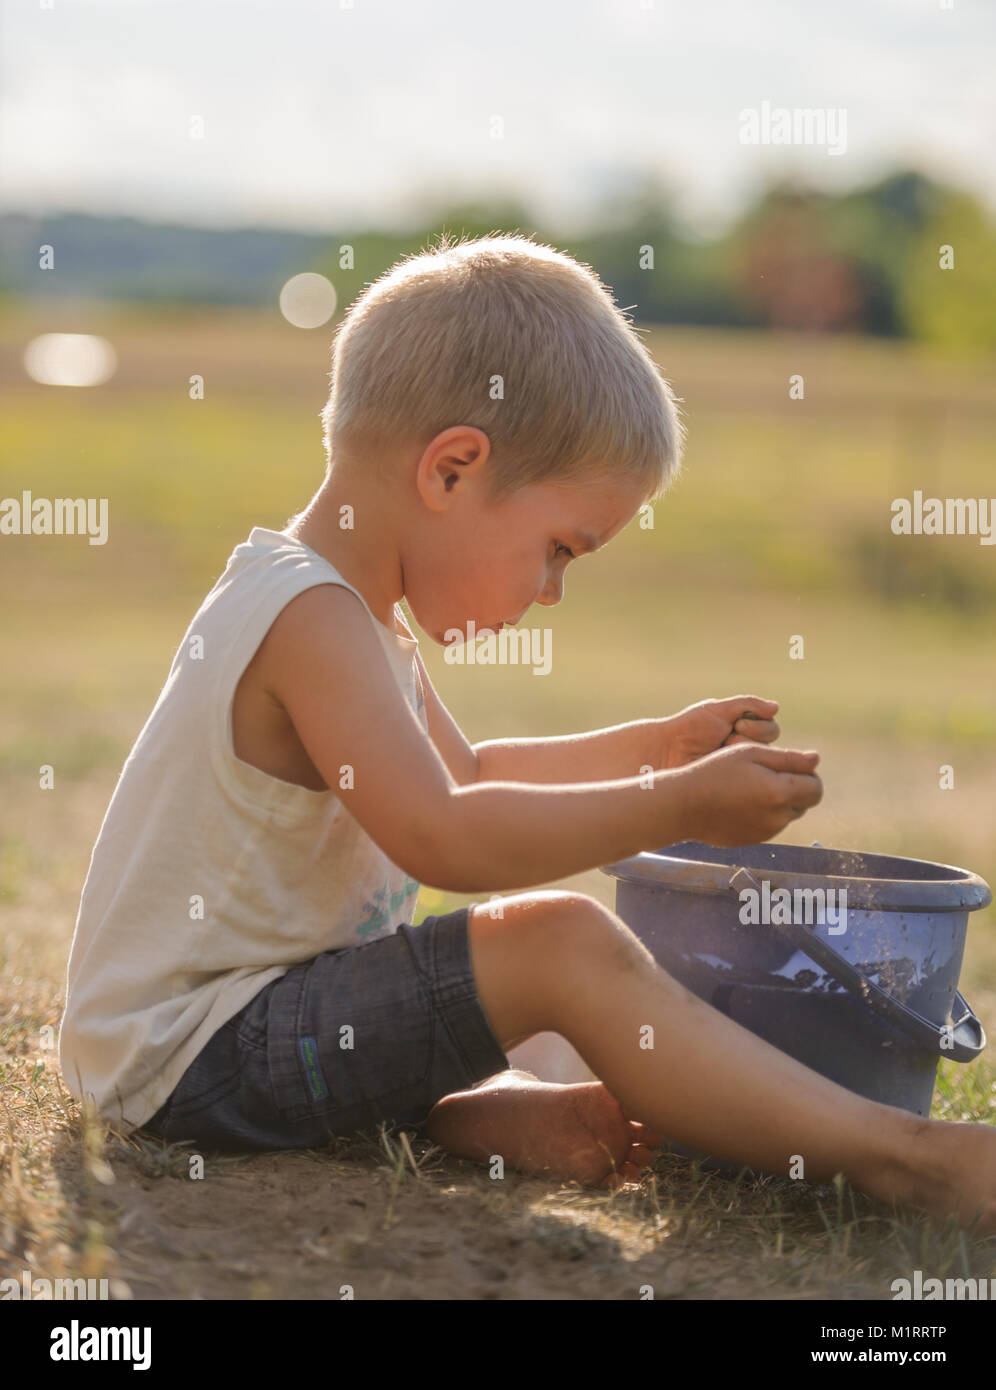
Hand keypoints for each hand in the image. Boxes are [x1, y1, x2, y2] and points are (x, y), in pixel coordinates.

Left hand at [651, 696, 780, 769]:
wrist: (666, 752)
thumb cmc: (689, 729)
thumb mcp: (718, 710)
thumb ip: (747, 705)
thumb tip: (776, 707)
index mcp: (746, 729)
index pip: (771, 728)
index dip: (757, 726)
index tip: (735, 725)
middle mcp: (748, 749)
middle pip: (770, 746)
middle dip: (749, 739)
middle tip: (726, 739)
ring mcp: (742, 768)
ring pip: (763, 762)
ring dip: (741, 754)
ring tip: (719, 753)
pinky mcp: (735, 785)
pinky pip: (751, 780)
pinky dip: (739, 771)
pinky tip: (722, 767)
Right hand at [673, 742, 822, 846]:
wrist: (683, 806)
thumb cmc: (715, 773)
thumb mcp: (750, 754)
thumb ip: (788, 758)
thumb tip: (816, 759)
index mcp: (780, 792)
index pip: (816, 787)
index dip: (807, 773)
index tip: (786, 765)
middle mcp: (778, 817)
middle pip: (805, 802)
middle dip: (795, 787)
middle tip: (767, 775)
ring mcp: (766, 832)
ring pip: (788, 813)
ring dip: (778, 800)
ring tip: (749, 788)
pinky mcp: (754, 839)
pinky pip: (770, 824)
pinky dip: (763, 812)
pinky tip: (739, 802)